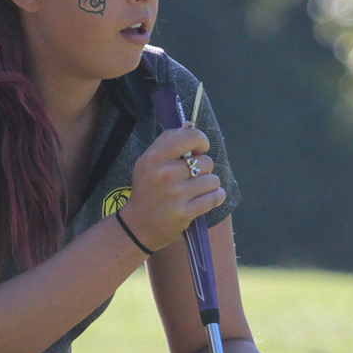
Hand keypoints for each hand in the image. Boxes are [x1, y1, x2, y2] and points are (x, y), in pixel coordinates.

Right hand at [121, 126, 222, 250]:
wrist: (136, 227)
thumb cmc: (145, 191)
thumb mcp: (147, 162)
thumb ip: (167, 142)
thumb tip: (189, 124)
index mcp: (155, 157)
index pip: (191, 137)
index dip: (201, 141)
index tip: (199, 150)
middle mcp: (165, 173)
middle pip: (206, 161)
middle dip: (204, 169)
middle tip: (192, 178)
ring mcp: (176, 194)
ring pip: (213, 180)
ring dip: (210, 185)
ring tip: (197, 191)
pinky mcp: (185, 213)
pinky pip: (215, 197)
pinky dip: (215, 197)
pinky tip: (207, 199)